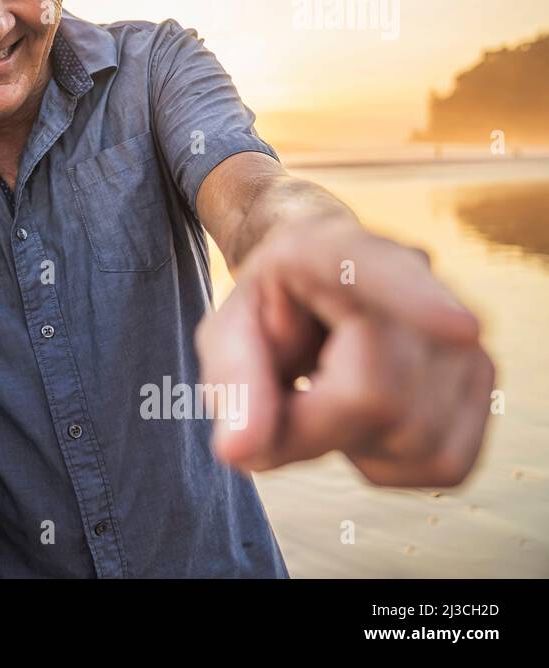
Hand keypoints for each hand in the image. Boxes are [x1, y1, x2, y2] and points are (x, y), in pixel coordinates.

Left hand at [196, 214, 494, 486]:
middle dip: (312, 426)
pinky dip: (389, 460)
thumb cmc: (271, 311)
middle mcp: (414, 278)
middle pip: (377, 396)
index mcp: (332, 251)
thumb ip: (233, 384)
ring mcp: (460, 327)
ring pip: (415, 439)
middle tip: (283, 397)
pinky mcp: (484, 374)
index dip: (418, 300)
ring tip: (326, 393)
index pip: (380, 270)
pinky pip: (442, 461)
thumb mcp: (229, 335)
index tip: (460, 328)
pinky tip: (364, 416)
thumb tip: (239, 453)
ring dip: (351, 443)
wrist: (316, 289)